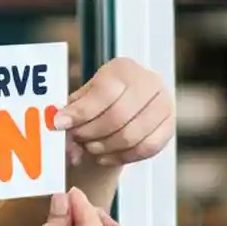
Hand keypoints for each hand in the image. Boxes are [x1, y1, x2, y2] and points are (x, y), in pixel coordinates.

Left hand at [53, 57, 174, 166]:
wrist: (122, 111)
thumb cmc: (96, 103)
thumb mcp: (80, 99)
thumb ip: (69, 111)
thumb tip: (56, 124)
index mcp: (123, 68)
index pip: (104, 92)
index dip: (80, 112)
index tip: (59, 125)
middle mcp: (149, 81)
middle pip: (118, 116)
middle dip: (91, 132)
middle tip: (77, 139)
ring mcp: (164, 103)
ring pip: (132, 135)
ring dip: (104, 146)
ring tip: (89, 147)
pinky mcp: (170, 126)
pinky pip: (146, 149)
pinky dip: (121, 157)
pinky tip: (104, 157)